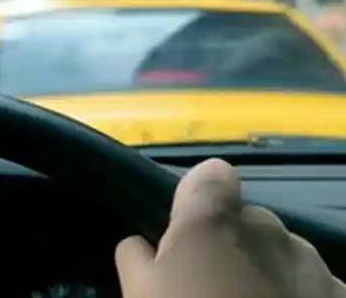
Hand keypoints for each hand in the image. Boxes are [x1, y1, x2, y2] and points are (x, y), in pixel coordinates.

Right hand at [116, 158, 345, 296]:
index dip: (203, 197)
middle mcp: (266, 231)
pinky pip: (318, 287)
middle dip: (237, 247)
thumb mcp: (137, 297)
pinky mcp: (342, 296)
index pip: (213, 176)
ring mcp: (312, 267)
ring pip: (288, 256)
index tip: (190, 230)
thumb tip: (141, 245)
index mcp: (210, 224)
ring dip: (272, 274)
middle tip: (217, 289)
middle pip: (251, 223)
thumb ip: (136, 259)